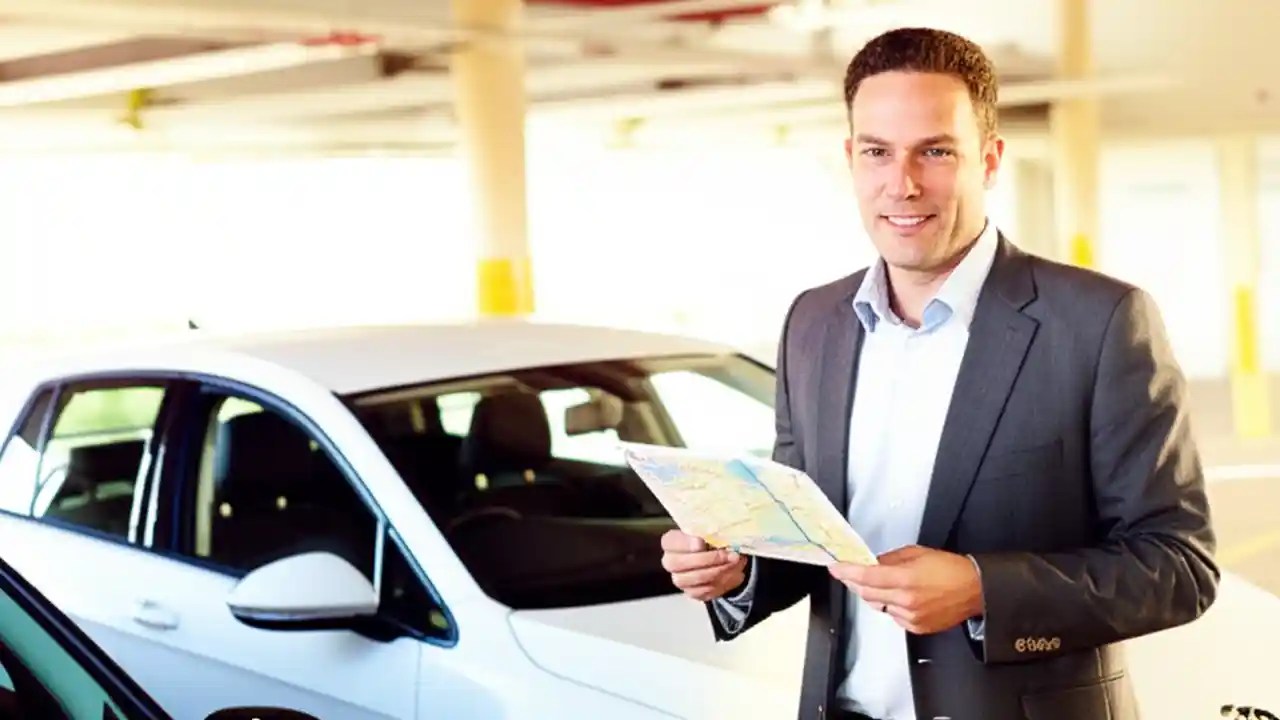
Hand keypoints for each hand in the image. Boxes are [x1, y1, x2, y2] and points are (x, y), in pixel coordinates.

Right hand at [660, 530, 747, 601]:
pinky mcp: (692, 592)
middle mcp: (671, 562)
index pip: (669, 542)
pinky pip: (704, 590)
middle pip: (678, 563)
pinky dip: (721, 582)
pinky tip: (731, 572)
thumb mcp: (713, 531)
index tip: (701, 542)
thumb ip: (712, 533)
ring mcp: (680, 579)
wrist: (724, 560)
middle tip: (727, 554)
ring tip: (733, 562)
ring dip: (718, 570)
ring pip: (694, 578)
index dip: (685, 543)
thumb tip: (721, 539)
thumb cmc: (714, 540)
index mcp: (671, 542)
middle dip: (706, 559)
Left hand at [828, 545, 982, 634]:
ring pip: (878, 605)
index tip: (836, 568)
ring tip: (883, 583)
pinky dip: (889, 605)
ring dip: (873, 594)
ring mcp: (910, 616)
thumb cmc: (951, 569)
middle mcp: (906, 600)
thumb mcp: (917, 553)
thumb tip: (871, 562)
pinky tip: (899, 596)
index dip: (847, 572)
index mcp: (906, 579)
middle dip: (855, 582)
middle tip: (851, 573)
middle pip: (867, 593)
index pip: (866, 576)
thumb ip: (890, 559)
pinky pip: (892, 615)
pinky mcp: (915, 627)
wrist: (975, 590)